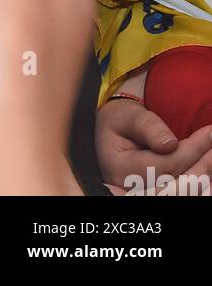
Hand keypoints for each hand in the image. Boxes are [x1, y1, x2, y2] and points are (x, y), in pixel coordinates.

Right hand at [96, 98, 211, 193]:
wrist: (113, 135)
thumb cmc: (121, 122)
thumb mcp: (129, 116)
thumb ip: (148, 127)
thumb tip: (170, 143)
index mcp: (121, 169)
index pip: (165, 164)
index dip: (192, 150)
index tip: (210, 132)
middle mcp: (131, 190)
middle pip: (178, 185)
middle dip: (204, 166)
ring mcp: (144, 197)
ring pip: (184, 195)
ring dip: (204, 177)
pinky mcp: (156, 198)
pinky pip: (183, 196)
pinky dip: (199, 187)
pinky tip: (208, 172)